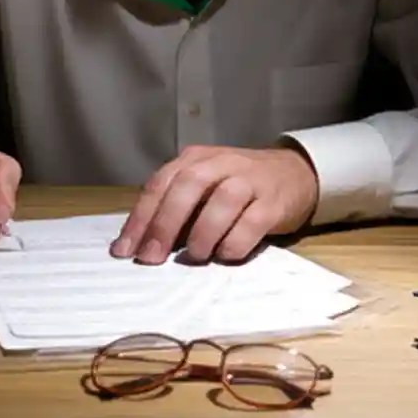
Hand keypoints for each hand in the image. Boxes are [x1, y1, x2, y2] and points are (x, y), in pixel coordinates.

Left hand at [109, 144, 317, 264]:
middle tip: (151, 258)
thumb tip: (143, 244)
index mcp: (196, 159)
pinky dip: (234, 243)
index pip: (160, 184)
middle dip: (164, 224)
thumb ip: (177, 205)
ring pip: (222, 201)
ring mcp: (251, 180)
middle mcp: (221, 163)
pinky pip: (252, 222)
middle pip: (187, 187)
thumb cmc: (238, 185)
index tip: (124, 250)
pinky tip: (224, 255)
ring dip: (202, 233)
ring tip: (194, 256)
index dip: (140, 218)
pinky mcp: (274, 202)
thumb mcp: (204, 184)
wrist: (294, 173)